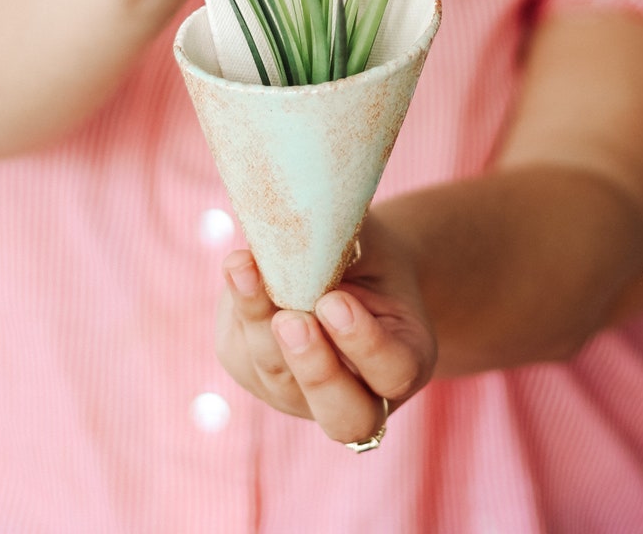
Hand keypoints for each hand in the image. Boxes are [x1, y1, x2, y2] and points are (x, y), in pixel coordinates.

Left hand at [216, 211, 436, 445]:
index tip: (335, 301)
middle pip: (344, 415)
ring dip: (258, 325)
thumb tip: (310, 227)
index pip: (394, 372)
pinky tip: (239, 266)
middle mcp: (359, 396)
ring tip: (244, 269)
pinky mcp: (255, 374)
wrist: (341, 266)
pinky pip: (242, 353)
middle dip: (314, 368)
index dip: (365, 342)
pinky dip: (237, 309)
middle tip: (292, 322)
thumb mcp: (371, 242)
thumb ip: (350, 241)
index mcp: (405, 362)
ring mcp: (302, 396)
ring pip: (279, 380)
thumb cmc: (368, 252)